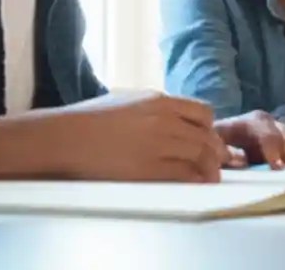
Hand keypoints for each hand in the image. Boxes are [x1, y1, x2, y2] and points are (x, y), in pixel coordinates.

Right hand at [49, 91, 227, 182]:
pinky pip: (185, 174)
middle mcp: (164, 120)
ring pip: (201, 155)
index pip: (202, 113)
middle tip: (219, 163)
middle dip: (217, 152)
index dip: (211, 129)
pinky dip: (196, 180)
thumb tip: (168, 114)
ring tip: (211, 177)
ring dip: (211, 168)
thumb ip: (151, 106)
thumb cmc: (86, 120)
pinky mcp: (149, 168)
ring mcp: (158, 143)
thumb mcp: (125, 100)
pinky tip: (196, 184)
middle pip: (207, 136)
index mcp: (159, 101)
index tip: (211, 140)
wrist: (64, 138)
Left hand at [215, 110, 284, 169]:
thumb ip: (221, 155)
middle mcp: (263, 122)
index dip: (272, 147)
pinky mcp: (283, 139)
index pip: (263, 131)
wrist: (211, 144)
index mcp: (244, 124)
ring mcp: (274, 129)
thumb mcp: (210, 151)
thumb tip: (239, 161)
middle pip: (282, 132)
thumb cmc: (211, 149)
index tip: (277, 166)